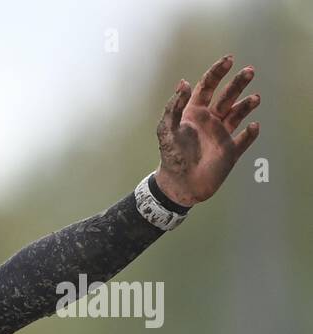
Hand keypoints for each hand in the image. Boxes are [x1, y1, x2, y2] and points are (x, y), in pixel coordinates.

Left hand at [154, 54, 260, 206]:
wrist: (179, 185)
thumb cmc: (170, 156)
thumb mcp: (167, 130)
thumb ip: (174, 107)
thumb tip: (184, 83)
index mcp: (194, 113)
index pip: (207, 87)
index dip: (217, 72)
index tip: (229, 60)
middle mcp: (209, 121)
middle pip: (227, 96)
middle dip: (238, 83)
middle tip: (249, 71)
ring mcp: (221, 136)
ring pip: (238, 114)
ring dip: (247, 105)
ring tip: (255, 98)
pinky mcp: (230, 152)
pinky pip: (244, 140)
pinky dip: (250, 134)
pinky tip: (253, 127)